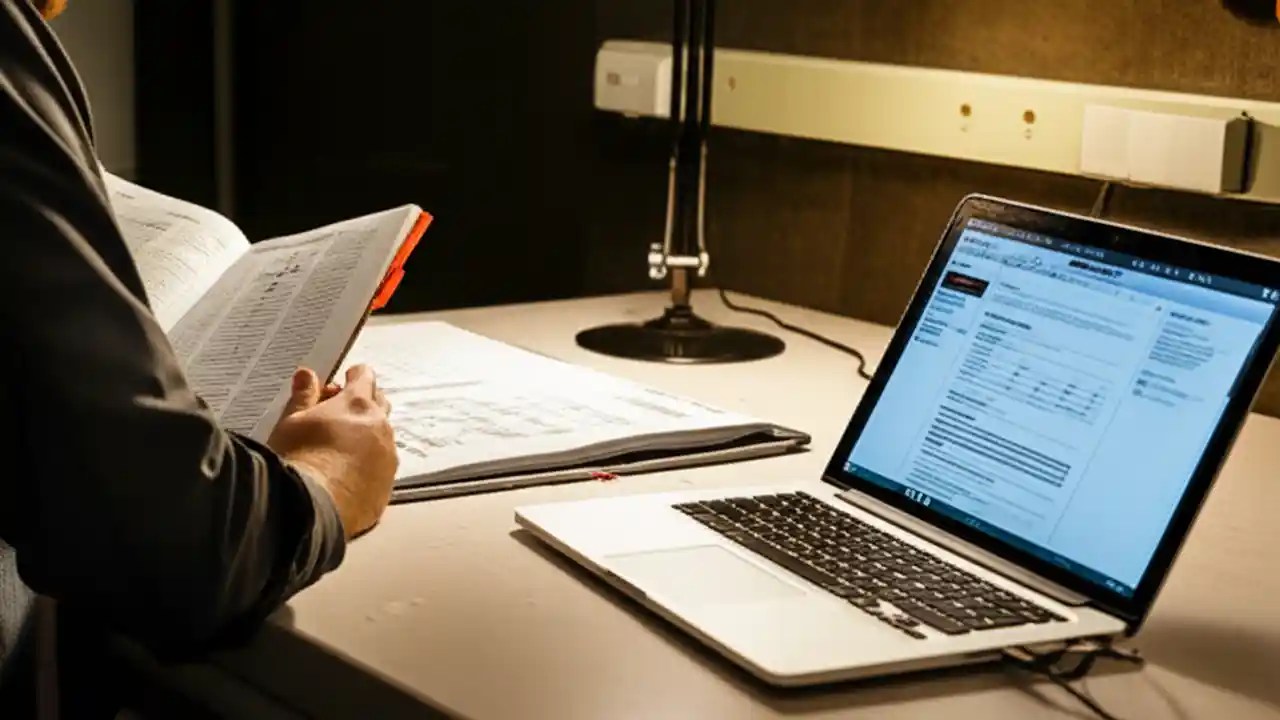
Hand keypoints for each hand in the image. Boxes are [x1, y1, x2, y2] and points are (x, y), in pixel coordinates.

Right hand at [267, 365, 397, 538]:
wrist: (310, 508)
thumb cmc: (297, 461)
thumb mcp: (292, 422)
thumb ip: (303, 397)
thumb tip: (307, 376)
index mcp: (357, 405)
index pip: (364, 377)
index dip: (356, 375)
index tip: (349, 377)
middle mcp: (380, 428)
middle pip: (379, 404)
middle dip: (365, 402)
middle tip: (344, 409)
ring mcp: (387, 459)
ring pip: (384, 438)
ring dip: (369, 436)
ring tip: (344, 445)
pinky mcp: (387, 487)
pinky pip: (383, 469)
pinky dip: (370, 466)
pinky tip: (351, 474)